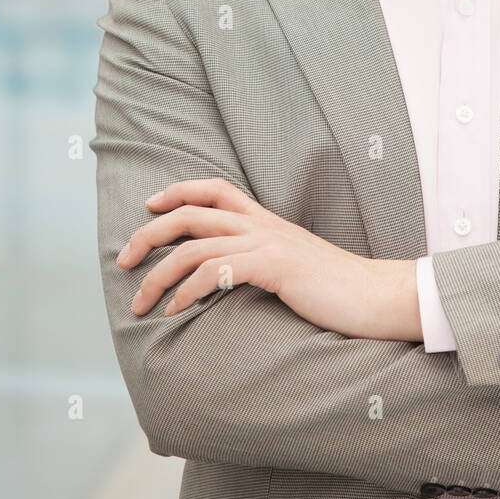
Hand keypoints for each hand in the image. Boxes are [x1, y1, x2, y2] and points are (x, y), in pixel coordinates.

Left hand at [117, 177, 420, 340]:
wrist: (377, 296)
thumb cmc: (337, 289)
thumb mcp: (295, 266)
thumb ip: (265, 260)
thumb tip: (235, 273)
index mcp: (267, 220)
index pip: (215, 188)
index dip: (178, 190)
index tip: (149, 206)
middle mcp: (263, 224)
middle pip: (191, 212)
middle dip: (149, 233)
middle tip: (123, 260)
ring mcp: (268, 243)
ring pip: (195, 245)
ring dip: (157, 273)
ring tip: (140, 302)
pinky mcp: (273, 267)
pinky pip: (215, 271)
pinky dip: (186, 291)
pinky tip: (175, 311)